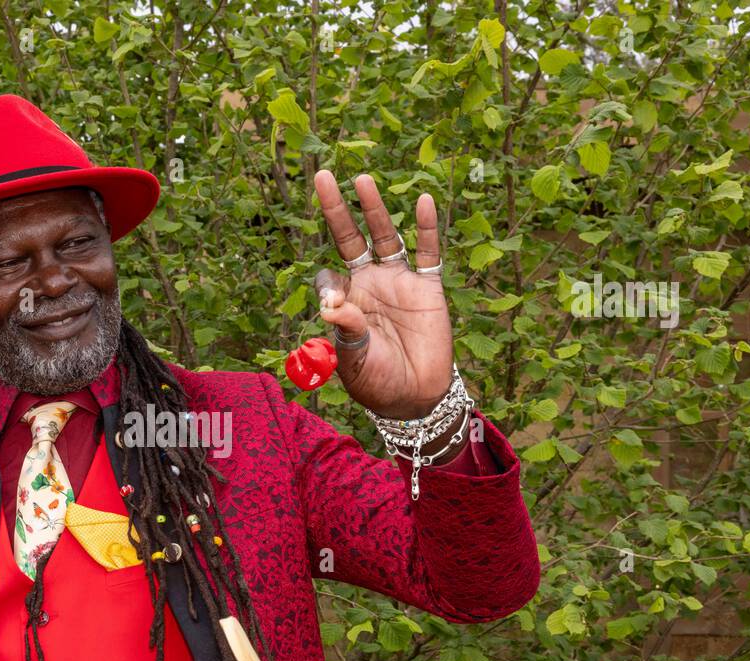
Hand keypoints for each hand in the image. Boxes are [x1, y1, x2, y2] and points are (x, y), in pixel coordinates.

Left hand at [312, 171, 453, 419]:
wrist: (415, 396)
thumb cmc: (378, 380)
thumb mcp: (355, 359)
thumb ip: (345, 329)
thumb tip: (328, 306)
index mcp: (346, 301)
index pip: (330, 276)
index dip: (329, 285)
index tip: (333, 305)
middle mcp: (370, 283)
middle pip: (351, 237)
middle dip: (337, 209)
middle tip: (322, 175)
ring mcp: (399, 281)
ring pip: (385, 236)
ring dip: (374, 209)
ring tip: (362, 180)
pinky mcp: (428, 287)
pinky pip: (428, 252)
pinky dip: (426, 228)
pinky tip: (422, 201)